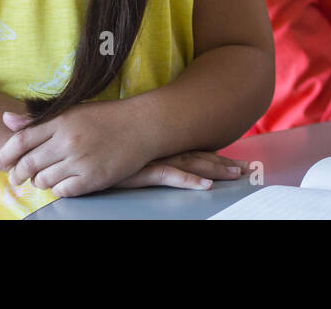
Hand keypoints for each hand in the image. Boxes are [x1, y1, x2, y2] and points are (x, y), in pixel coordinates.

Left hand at [0, 101, 151, 197]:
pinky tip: (65, 181)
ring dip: (40, 181)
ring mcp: (80, 160)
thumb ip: (38, 119)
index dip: (4, 154)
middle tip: (17, 177)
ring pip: (43, 180)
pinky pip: (62, 191)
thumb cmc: (107, 116)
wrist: (144, 125)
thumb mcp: (73, 110)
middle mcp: (68, 140)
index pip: (21, 140)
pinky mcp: (92, 178)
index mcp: (62, 120)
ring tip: (46, 176)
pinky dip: (59, 188)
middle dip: (17, 174)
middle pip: (28, 164)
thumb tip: (5, 119)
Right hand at [113, 150, 251, 190]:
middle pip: (201, 157)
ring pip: (193, 165)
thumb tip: (155, 155)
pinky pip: (170, 177)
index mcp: (162, 144)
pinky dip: (189, 181)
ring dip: (215, 170)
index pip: (196, 151)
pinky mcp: (142, 171)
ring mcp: (154, 159)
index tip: (238, 162)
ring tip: (236, 175)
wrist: (83, 144)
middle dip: (224, 163)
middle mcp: (162, 149)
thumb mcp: (128, 149)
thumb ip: (144, 150)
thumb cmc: (105, 145)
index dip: (217, 157)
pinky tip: (205, 186)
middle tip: (247, 169)